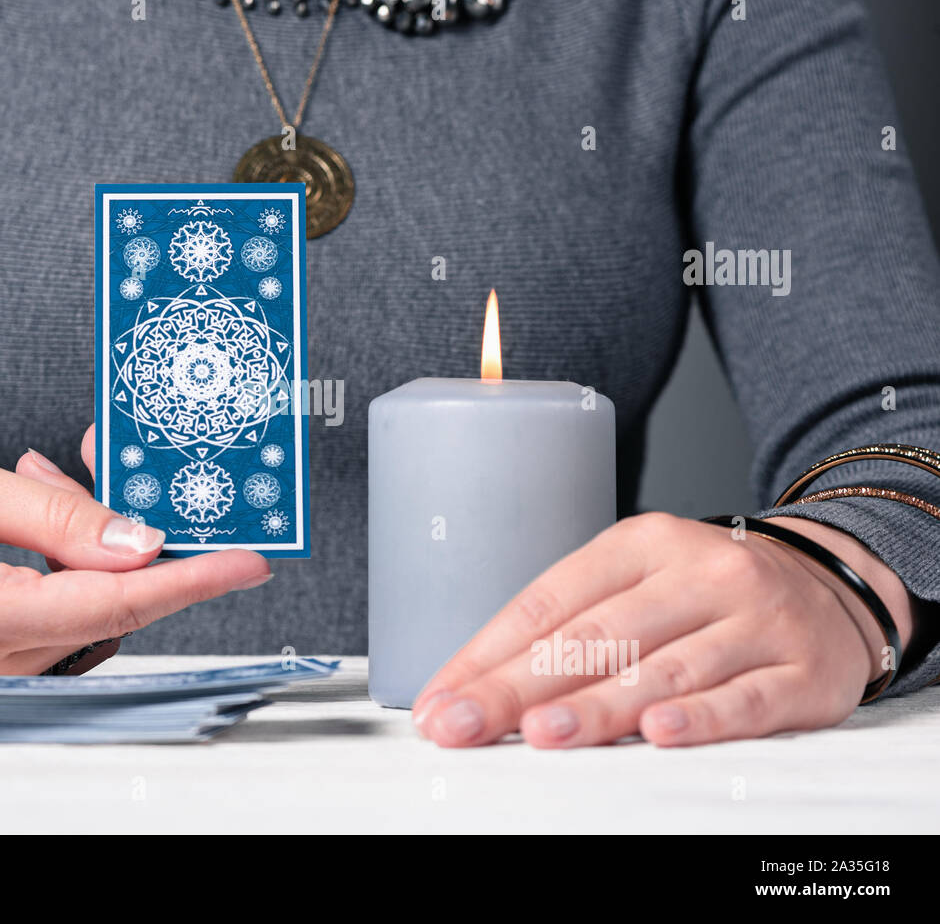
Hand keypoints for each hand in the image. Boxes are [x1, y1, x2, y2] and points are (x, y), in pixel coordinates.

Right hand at [0, 444, 269, 676]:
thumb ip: (54, 516)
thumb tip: (136, 540)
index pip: (119, 600)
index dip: (193, 578)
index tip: (249, 559)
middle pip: (108, 605)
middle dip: (126, 535)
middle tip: (109, 465)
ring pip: (81, 610)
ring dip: (85, 546)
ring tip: (40, 479)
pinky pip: (47, 620)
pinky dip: (57, 569)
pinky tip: (28, 520)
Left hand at [412, 512, 914, 748]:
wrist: (837, 583)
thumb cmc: (711, 593)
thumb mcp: (642, 580)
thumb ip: (573, 626)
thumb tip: (480, 684)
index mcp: (643, 544)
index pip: (550, 600)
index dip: (489, 653)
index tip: (442, 697)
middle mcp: (699, 572)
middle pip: (595, 637)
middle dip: (517, 687)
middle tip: (462, 724)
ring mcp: (755, 620)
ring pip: (663, 668)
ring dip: (597, 706)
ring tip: (541, 733)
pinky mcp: (804, 671)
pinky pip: (746, 698)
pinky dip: (700, 718)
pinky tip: (658, 734)